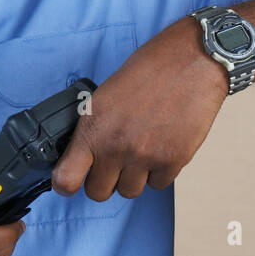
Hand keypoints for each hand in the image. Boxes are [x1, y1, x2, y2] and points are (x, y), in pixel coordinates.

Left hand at [51, 18, 227, 201]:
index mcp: (92, 129)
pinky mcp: (173, 161)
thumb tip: (81, 156)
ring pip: (129, 191)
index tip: (68, 183)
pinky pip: (158, 184)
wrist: (190, 63)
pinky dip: (158, 172)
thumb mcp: (103, 98)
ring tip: (139, 151)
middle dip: (103, 181)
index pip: (65, 179)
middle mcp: (115, 147)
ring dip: (132, 177)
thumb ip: (92, 130)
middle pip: (98, 192)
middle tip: (110, 165)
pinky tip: (160, 148)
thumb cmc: (147, 73)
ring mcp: (145, 157)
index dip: (64, 186)